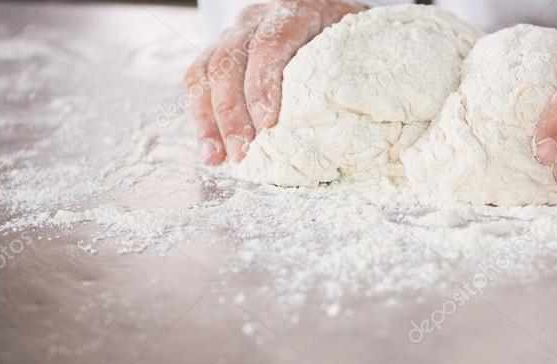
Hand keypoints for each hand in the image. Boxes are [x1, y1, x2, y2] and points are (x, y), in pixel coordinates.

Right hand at [184, 0, 362, 164]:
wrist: (332, 16)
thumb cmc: (349, 41)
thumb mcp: (357, 48)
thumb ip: (350, 73)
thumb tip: (351, 116)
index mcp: (296, 10)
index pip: (270, 45)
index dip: (263, 86)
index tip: (266, 125)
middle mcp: (258, 18)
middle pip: (231, 61)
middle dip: (232, 113)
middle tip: (242, 153)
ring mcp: (236, 33)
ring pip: (208, 71)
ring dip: (209, 119)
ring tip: (216, 157)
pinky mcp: (221, 50)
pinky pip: (199, 78)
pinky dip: (201, 115)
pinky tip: (210, 147)